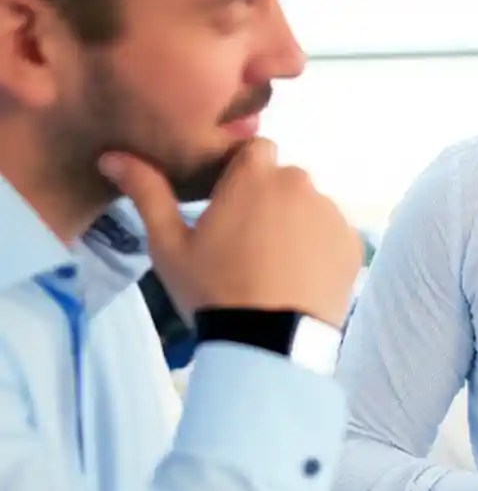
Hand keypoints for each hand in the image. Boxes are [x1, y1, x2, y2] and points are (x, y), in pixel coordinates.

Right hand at [99, 138, 361, 326]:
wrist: (270, 342)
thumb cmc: (213, 289)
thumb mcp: (169, 245)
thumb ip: (147, 192)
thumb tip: (112, 156)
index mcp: (255, 175)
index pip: (255, 149)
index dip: (243, 171)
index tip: (228, 202)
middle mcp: (300, 183)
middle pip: (284, 179)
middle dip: (268, 199)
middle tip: (246, 242)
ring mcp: (331, 213)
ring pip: (310, 206)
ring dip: (295, 223)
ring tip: (273, 266)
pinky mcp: (352, 242)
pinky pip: (332, 234)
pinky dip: (319, 248)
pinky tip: (298, 278)